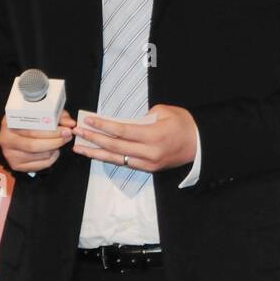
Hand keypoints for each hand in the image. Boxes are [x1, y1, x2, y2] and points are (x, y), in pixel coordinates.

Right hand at [0, 109, 75, 171]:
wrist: (14, 134)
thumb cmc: (29, 123)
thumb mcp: (41, 114)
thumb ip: (56, 116)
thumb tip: (70, 123)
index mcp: (9, 123)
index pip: (31, 130)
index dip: (51, 131)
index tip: (66, 129)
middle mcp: (6, 139)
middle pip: (34, 145)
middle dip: (56, 141)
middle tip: (67, 136)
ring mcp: (10, 154)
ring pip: (39, 155)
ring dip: (54, 149)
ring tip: (59, 142)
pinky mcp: (16, 165)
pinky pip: (40, 165)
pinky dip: (51, 158)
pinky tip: (53, 151)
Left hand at [71, 104, 197, 173]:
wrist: (201, 145)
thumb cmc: (185, 125)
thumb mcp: (166, 112)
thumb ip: (144, 115)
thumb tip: (127, 121)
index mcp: (154, 136)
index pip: (122, 131)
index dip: (103, 125)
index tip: (88, 120)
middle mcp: (149, 152)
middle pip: (115, 146)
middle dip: (94, 139)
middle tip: (78, 133)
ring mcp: (148, 163)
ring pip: (116, 159)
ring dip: (96, 153)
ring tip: (80, 148)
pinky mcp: (149, 169)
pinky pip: (125, 163)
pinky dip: (110, 158)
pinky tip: (98, 153)